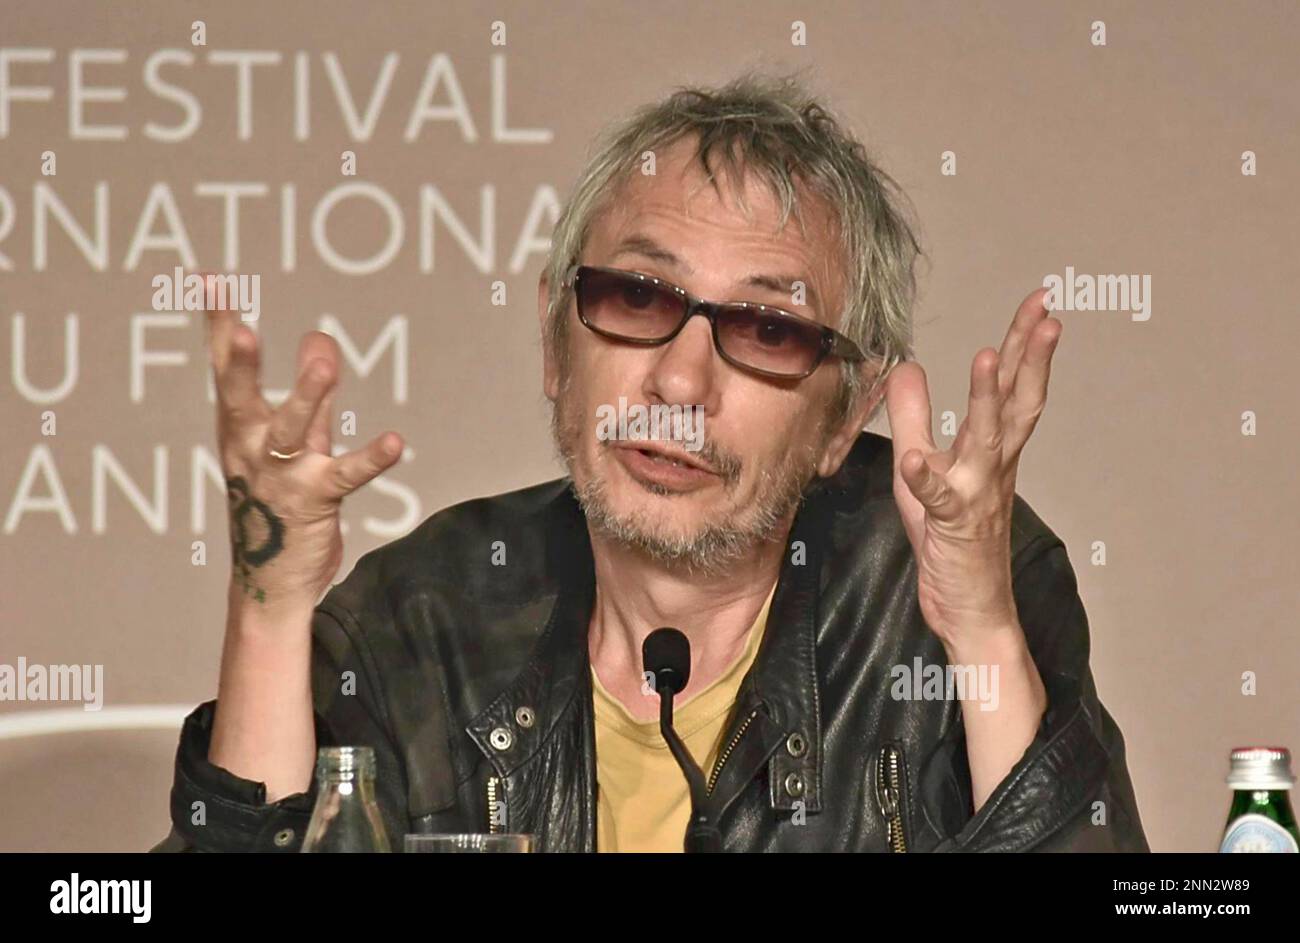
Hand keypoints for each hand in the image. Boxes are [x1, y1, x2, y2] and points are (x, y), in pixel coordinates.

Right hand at [203, 272, 403, 609]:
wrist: (272, 579)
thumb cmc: (279, 501)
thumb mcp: (295, 438)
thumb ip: (311, 391)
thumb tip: (320, 336)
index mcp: (240, 428)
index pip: (227, 370)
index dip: (220, 326)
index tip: (213, 282)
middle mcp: (251, 449)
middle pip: (240, 399)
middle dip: (240, 362)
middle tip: (243, 326)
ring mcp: (280, 476)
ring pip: (289, 431)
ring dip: (305, 397)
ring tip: (322, 362)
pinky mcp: (314, 500)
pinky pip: (345, 475)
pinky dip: (370, 458)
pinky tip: (396, 442)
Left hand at [883, 287, 1060, 654]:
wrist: (972, 608)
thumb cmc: (950, 537)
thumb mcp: (923, 467)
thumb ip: (915, 417)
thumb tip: (906, 365)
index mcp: (991, 451)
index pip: (1014, 388)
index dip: (1025, 344)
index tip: (1041, 301)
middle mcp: (992, 467)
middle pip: (1018, 404)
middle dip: (1030, 356)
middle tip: (1045, 313)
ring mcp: (975, 496)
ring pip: (986, 442)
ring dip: (988, 400)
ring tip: (988, 357)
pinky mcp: (951, 526)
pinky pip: (937, 500)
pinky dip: (926, 480)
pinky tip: (914, 463)